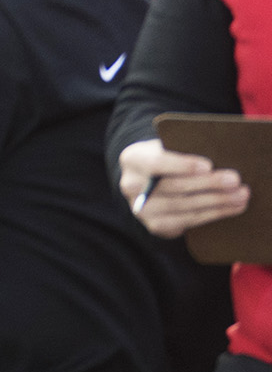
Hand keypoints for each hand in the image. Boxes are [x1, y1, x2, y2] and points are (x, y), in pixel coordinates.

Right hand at [119, 138, 248, 237]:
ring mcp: (141, 209)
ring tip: (240, 195)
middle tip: (234, 180)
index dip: (182, 165)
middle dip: (208, 184)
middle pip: (173, 187)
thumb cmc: (169, 157)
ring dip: (217, 201)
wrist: (152, 179)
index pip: (155, 163)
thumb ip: (185, 150)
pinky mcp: (156, 225)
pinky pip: (188, 221)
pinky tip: (232, 207)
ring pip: (184, 206)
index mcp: (133, 159)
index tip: (208, 165)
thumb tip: (220, 159)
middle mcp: (131, 186)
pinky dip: (213, 214)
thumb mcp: (169, 146)